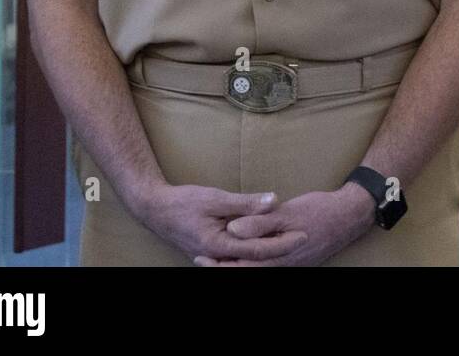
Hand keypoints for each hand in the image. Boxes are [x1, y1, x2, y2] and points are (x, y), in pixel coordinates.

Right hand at [132, 183, 308, 261]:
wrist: (155, 210)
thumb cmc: (184, 202)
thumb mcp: (216, 198)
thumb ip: (245, 202)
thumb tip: (274, 200)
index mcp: (218, 247)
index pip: (258, 250)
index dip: (283, 243)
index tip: (303, 234)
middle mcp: (216, 258)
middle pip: (255, 260)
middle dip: (280, 251)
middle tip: (303, 238)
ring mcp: (214, 258)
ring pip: (247, 260)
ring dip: (268, 250)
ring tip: (291, 238)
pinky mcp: (213, 253)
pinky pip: (238, 256)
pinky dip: (254, 249)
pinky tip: (268, 239)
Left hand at [194, 185, 375, 266]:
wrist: (350, 216)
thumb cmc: (320, 211)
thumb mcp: (289, 212)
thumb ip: (260, 221)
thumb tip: (233, 229)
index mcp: (278, 256)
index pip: (242, 267)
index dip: (220, 266)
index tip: (200, 259)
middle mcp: (283, 265)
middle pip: (248, 271)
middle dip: (225, 268)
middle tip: (202, 261)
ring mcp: (290, 264)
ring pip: (258, 269)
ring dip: (238, 264)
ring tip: (218, 259)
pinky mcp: (295, 259)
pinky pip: (269, 264)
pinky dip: (253, 261)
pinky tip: (247, 253)